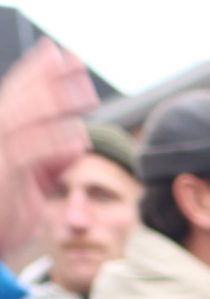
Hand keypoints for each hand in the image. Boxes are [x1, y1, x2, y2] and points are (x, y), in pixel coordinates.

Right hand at [0, 44, 94, 259]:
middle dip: (48, 77)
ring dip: (56, 104)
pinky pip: (27, 155)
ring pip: (24, 120)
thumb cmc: (5, 215)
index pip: (21, 98)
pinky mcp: (2, 175)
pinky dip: (52, 145)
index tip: (66, 57)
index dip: (42, 75)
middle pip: (20, 100)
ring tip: (86, 93)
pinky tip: (77, 137)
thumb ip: (51, 160)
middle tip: (75, 59)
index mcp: (2, 137)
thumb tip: (76, 140)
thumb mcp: (33, 182)